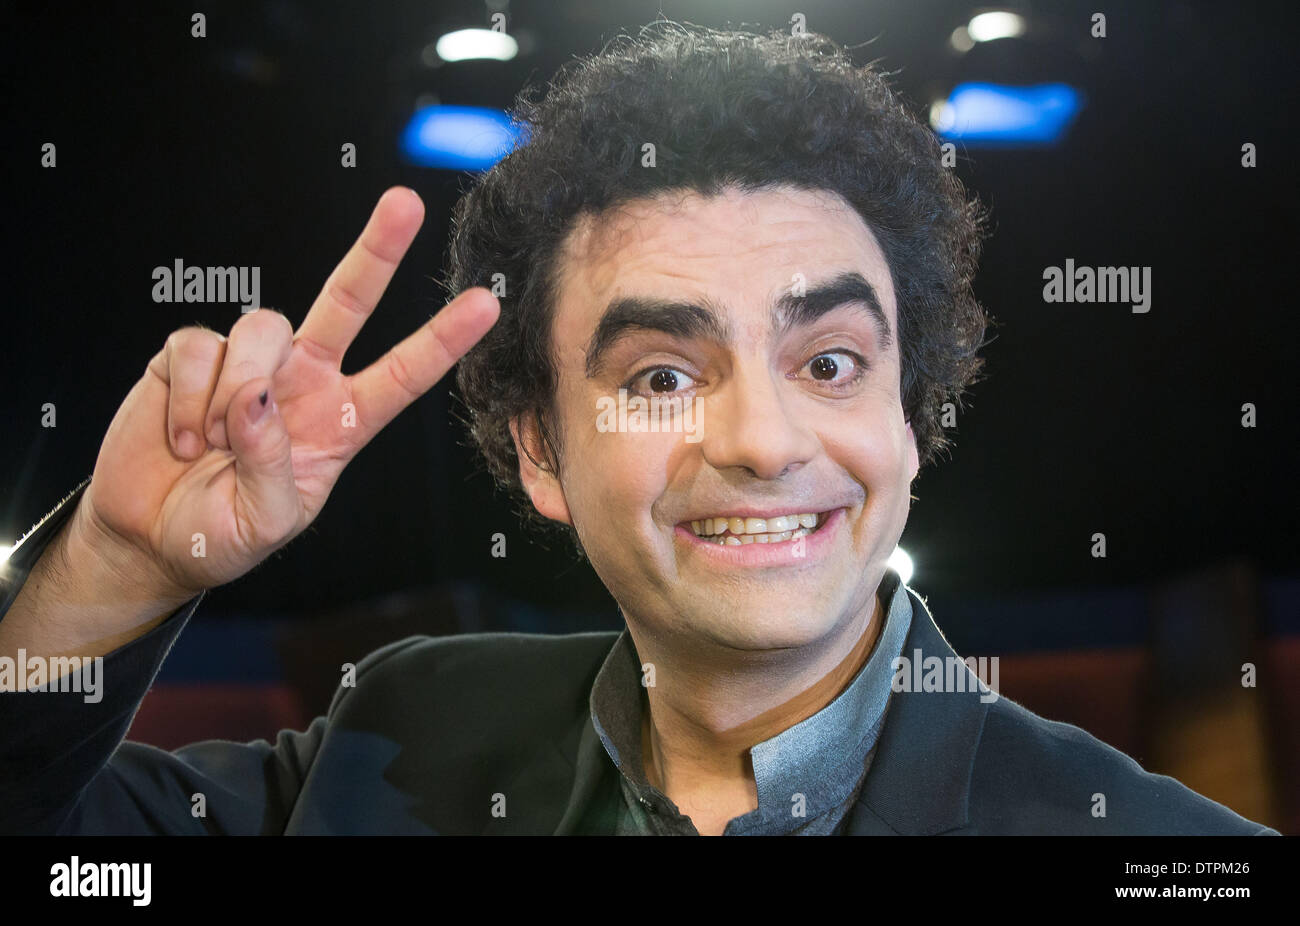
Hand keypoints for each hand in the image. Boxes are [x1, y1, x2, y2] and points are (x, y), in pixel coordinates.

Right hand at [74, 187, 498, 598]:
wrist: (153, 537)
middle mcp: (303, 381)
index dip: (443, 340)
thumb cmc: (221, 535)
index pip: (403, 375)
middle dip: (377, 250)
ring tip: (213, 445)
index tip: (485, 305)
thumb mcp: (264, 523)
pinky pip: (196, 347)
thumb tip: (256, 400)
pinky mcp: (193, 356)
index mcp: (341, 421)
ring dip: (233, 391)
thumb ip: (272, 466)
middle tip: (406, 203)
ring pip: (261, 327)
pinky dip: (185, 397)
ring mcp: (251, 363)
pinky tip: (182, 436)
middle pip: (347, 301)